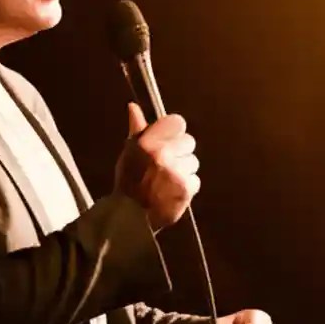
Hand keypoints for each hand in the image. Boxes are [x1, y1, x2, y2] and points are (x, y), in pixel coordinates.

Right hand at [113, 102, 200, 232]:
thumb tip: (133, 106)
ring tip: (168, 180)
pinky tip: (173, 192)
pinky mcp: (186, 188)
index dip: (174, 132)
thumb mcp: (129, 152)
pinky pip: (195, 179)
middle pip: (189, 141)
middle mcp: (163, 154)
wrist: (130, 216)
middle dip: (180, 152)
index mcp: (147, 142)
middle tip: (166, 165)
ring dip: (184, 170)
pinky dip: (187, 186)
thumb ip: (136, 129)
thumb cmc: (128, 181)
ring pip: (193, 161)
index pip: (177, 122)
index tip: (169, 141)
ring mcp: (176, 171)